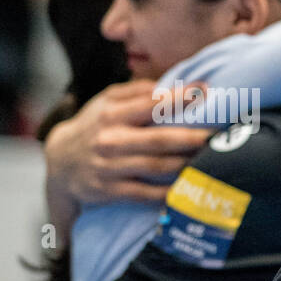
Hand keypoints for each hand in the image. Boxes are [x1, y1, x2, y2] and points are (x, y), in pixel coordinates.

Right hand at [43, 81, 215, 239]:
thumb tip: (178, 86)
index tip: (206, 92)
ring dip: (188, 164)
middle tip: (219, 135)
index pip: (150, 104)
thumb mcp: (107, 102)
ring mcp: (110, 168)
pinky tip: (193, 188)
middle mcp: (110, 140)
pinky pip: (147, 194)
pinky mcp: (111, 191)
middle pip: (160, 140)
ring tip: (215, 160)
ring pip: (157, 167)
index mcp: (112, 114)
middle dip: (193, 137)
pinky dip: (170, 192)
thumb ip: (139, 92)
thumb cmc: (96, 126)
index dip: (179, 98)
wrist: (59, 163)